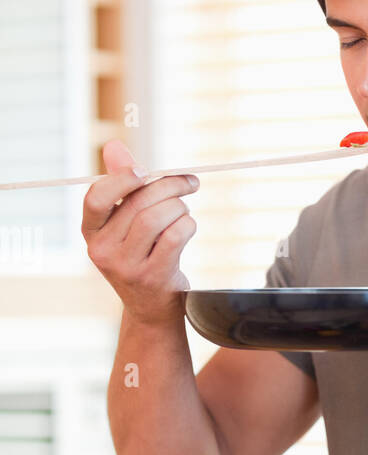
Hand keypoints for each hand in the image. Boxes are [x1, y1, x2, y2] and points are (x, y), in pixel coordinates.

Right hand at [82, 139, 198, 324]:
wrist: (151, 309)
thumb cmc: (141, 255)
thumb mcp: (125, 224)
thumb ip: (121, 185)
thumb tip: (113, 146)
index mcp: (91, 232)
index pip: (96, 198)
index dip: (121, 179)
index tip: (144, 171)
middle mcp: (102, 250)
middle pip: (136, 203)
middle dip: (168, 186)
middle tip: (188, 183)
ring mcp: (126, 266)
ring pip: (156, 217)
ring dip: (179, 206)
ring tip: (184, 211)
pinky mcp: (153, 277)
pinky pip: (174, 237)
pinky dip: (187, 225)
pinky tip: (188, 227)